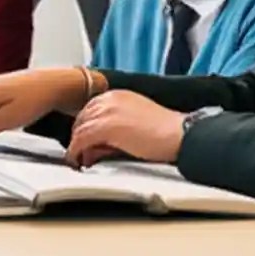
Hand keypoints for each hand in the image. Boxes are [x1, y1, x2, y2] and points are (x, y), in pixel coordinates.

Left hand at [66, 91, 184, 167]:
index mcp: (118, 95)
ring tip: (78, 159)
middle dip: (79, 136)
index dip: (85, 126)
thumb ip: (115, 129)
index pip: (90, 109)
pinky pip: (82, 139)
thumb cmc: (164, 132)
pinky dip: (76, 151)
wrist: (178, 134)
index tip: (83, 140)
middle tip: (79, 153)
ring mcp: (107, 111)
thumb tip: (97, 146)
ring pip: (80, 128)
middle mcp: (110, 99)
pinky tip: (77, 160)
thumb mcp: (135, 122)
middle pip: (82, 117)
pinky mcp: (106, 126)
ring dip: (76, 145)